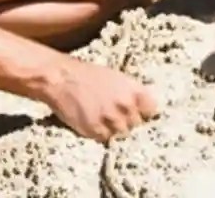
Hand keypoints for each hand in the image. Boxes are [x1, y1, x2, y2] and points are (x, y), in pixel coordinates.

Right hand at [41, 56, 159, 142]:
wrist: (62, 78)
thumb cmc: (88, 75)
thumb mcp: (117, 78)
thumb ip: (131, 93)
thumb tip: (143, 107)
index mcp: (134, 90)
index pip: (151, 110)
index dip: (145, 112)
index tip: (139, 113)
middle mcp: (126, 105)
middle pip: (137, 124)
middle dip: (128, 121)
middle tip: (115, 114)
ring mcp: (111, 119)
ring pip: (122, 134)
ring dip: (114, 129)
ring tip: (102, 118)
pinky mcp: (95, 130)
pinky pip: (105, 139)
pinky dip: (100, 134)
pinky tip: (92, 122)